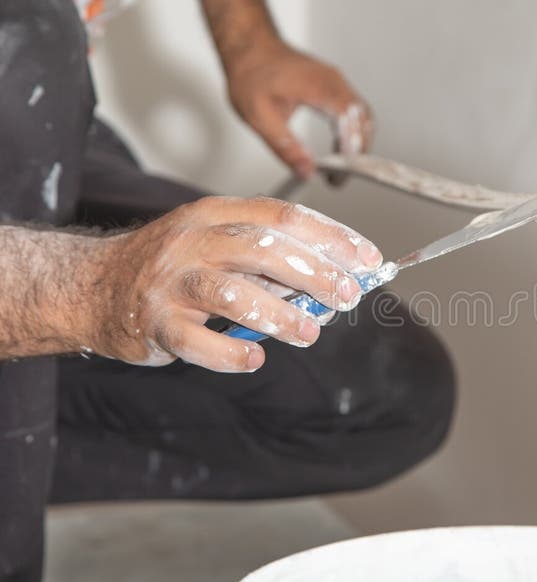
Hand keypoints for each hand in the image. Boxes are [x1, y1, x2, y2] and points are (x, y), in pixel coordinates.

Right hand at [89, 197, 382, 372]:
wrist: (93, 288)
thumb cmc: (174, 268)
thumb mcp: (218, 246)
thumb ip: (269, 260)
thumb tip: (336, 284)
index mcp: (214, 215)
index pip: (283, 216)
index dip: (331, 237)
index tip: (368, 259)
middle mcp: (192, 241)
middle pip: (263, 249)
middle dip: (315, 274)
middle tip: (349, 296)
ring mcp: (170, 282)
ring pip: (232, 293)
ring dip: (280, 315)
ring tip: (310, 333)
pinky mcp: (153, 322)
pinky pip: (197, 341)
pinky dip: (230, 352)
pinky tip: (254, 357)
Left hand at [226, 43, 372, 176]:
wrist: (250, 47)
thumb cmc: (251, 74)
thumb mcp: (259, 116)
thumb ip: (285, 146)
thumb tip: (306, 172)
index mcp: (318, 87)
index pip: (348, 123)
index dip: (349, 152)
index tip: (339, 175)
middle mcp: (333, 82)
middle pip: (362, 122)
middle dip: (357, 153)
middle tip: (340, 178)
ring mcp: (337, 81)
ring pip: (363, 117)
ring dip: (358, 143)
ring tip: (341, 168)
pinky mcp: (335, 85)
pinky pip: (356, 111)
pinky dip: (354, 132)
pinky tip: (342, 148)